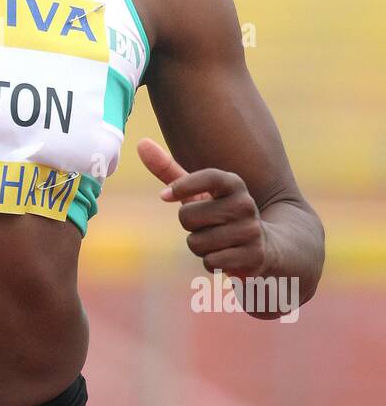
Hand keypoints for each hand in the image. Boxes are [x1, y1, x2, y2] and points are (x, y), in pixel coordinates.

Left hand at [137, 137, 271, 277]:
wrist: (263, 246)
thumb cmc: (218, 214)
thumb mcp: (197, 192)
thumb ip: (168, 169)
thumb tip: (141, 143)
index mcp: (233, 184)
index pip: (210, 177)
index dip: (184, 186)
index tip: (164, 195)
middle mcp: (245, 204)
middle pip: (188, 217)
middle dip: (189, 226)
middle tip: (207, 226)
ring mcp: (251, 231)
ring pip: (197, 243)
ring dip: (200, 246)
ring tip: (218, 241)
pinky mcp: (253, 256)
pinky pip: (210, 262)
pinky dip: (211, 262)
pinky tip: (226, 256)